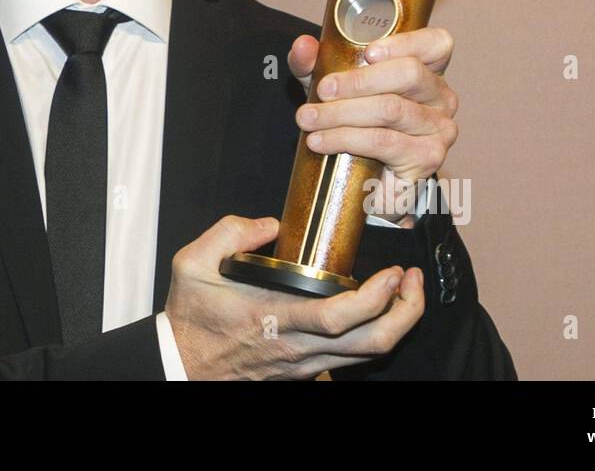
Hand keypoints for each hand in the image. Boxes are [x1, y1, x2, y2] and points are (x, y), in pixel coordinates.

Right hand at [164, 215, 424, 379]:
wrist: (182, 363)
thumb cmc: (191, 316)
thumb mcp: (192, 263)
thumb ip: (228, 232)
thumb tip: (269, 224)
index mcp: (274, 318)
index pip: (338, 318)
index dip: (376, 298)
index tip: (392, 273)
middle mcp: (297, 347)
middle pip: (372, 343)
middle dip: (406, 312)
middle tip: (412, 280)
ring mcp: (306, 364)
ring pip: (369, 355)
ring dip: (397, 323)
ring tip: (404, 290)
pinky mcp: (307, 371)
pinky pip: (352, 359)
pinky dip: (374, 335)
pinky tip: (376, 311)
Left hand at [287, 27, 457, 224]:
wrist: (365, 179)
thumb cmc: (354, 122)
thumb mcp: (332, 87)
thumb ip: (316, 63)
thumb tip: (303, 46)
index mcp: (427, 70)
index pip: (436, 44)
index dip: (405, 43)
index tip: (368, 52)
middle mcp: (442, 97)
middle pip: (409, 74)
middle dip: (358, 81)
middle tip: (322, 90)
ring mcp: (439, 129)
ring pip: (390, 109)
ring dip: (342, 113)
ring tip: (309, 118)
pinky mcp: (428, 158)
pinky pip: (383, 142)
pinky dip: (345, 139)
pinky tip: (321, 141)